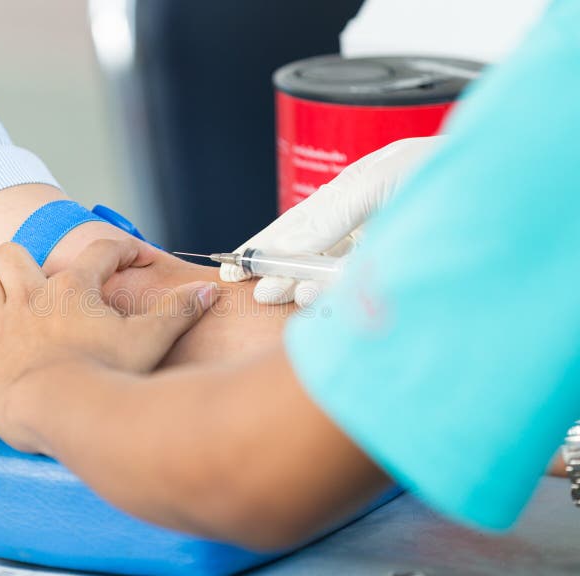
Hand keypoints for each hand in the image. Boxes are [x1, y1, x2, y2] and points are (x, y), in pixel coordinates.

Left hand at [0, 239, 217, 450]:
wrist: (61, 410)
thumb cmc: (106, 375)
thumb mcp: (150, 342)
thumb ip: (178, 313)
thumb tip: (208, 292)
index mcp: (74, 290)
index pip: (99, 250)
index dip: (119, 249)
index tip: (130, 256)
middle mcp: (31, 297)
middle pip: (12, 252)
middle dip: (22, 263)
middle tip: (38, 287)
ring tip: (5, 305)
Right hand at [220, 136, 442, 305]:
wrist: (496, 187)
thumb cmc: (443, 171)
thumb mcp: (375, 183)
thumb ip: (326, 214)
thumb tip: (280, 245)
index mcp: (352, 194)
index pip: (297, 224)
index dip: (265, 244)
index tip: (235, 263)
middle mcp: (362, 222)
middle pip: (308, 252)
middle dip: (281, 271)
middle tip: (260, 291)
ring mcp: (378, 248)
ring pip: (329, 275)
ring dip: (307, 286)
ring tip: (286, 297)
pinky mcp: (393, 273)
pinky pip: (355, 290)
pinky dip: (335, 297)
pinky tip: (319, 299)